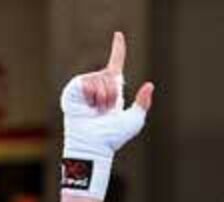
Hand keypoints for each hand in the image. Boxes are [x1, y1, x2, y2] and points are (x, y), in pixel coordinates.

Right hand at [60, 32, 153, 198]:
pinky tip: (86, 108)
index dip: (118, 49)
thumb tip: (149, 85)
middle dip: (112, 95)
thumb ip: (143, 103)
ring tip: (96, 112)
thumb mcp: (134, 120)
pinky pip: (86, 83)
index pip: (116, 63)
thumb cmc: (113, 136)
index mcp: (112, 88)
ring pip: (99, 80)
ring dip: (102, 99)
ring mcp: (85, 86)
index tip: (119, 35)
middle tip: (105, 112)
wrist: (95, 144)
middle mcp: (98, 84)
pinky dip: (90, 97)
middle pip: (111, 75)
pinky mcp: (73, 89)